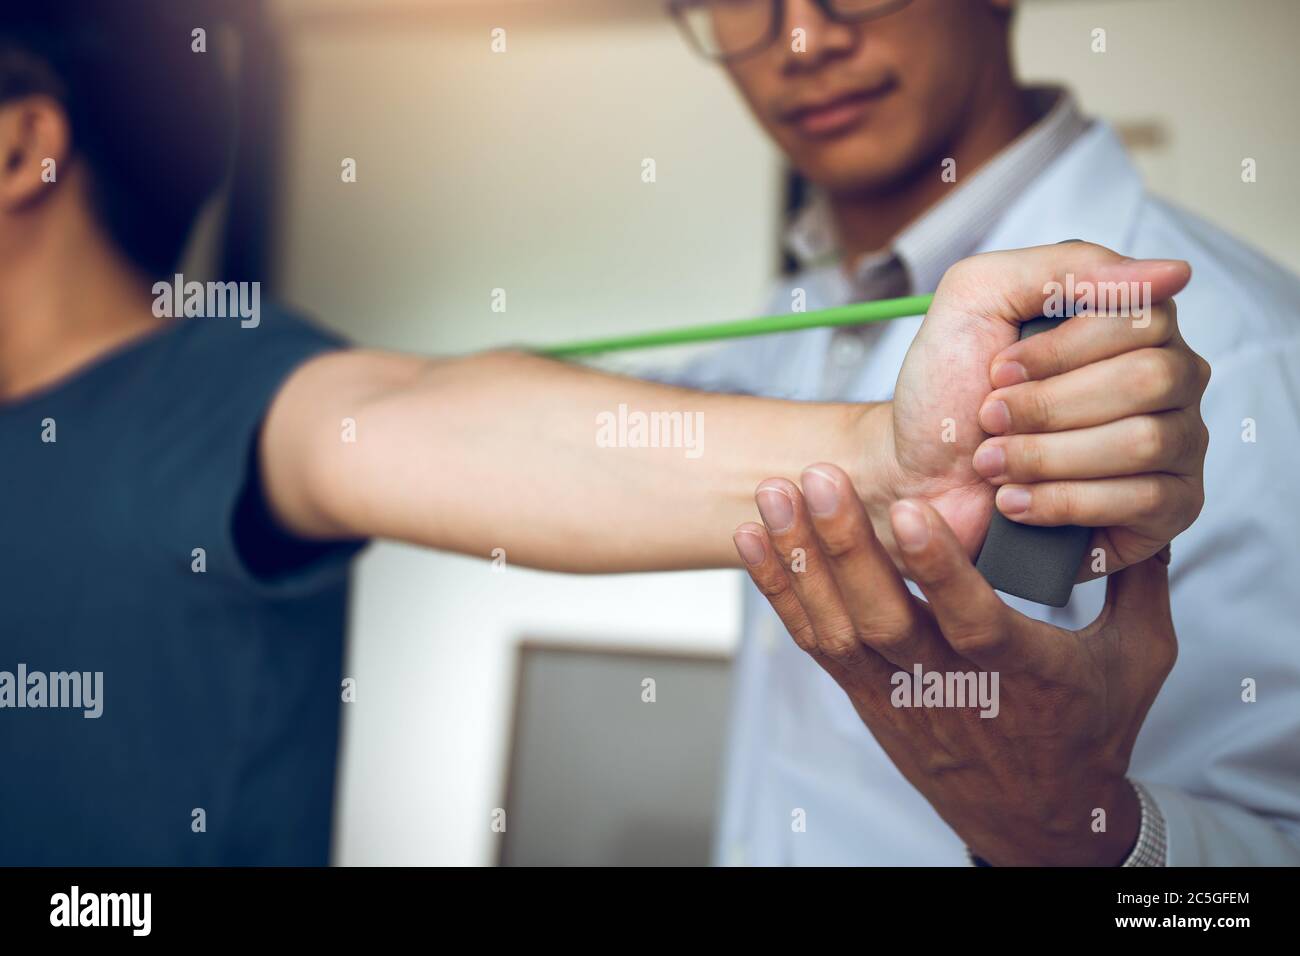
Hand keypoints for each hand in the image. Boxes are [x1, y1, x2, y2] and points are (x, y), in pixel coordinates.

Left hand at [737, 464, 1176, 865]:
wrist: (1039, 819)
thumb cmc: (1089, 731)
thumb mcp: (1137, 661)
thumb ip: (1140, 585)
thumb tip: (1141, 512)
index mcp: (1019, 669)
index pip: (972, 618)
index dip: (938, 567)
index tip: (909, 508)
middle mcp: (948, 681)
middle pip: (885, 617)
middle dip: (846, 546)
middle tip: (816, 479)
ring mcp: (898, 691)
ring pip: (839, 628)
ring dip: (801, 561)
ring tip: (771, 497)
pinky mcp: (868, 696)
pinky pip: (818, 644)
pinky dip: (782, 593)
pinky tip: (754, 543)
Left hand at [869, 241, 1206, 576]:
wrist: (916, 477)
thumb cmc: (948, 391)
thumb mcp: (978, 300)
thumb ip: (1063, 268)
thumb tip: (1170, 273)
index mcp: (1133, 324)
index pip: (1144, 317)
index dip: (1060, 350)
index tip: (997, 371)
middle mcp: (1169, 379)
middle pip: (1151, 380)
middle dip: (1048, 406)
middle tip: (991, 419)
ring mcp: (1176, 445)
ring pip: (1145, 442)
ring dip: (1045, 455)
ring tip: (993, 462)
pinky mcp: (1167, 509)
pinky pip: (1143, 502)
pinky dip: (1062, 502)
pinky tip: (1016, 501)